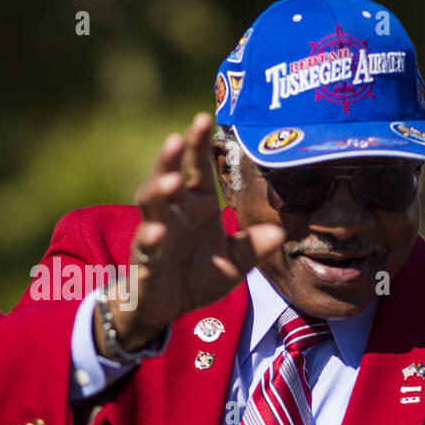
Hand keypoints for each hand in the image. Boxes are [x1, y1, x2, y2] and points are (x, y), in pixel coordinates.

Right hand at [99, 112, 284, 352]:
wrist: (170, 306)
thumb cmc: (200, 274)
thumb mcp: (234, 262)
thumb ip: (253, 247)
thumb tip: (279, 234)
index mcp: (197, 204)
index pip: (197, 168)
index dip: (198, 144)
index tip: (203, 118)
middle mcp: (174, 211)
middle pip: (167, 176)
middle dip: (170, 158)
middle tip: (176, 138)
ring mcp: (156, 232)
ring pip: (150, 204)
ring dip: (157, 190)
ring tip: (171, 181)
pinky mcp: (145, 258)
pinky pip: (145, 245)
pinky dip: (149, 238)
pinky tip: (157, 232)